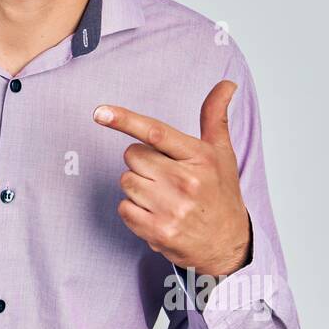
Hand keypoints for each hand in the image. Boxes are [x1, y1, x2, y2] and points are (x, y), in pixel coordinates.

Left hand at [93, 80, 249, 276]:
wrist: (228, 244)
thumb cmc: (220, 193)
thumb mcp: (222, 153)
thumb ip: (215, 116)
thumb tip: (227, 83)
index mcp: (200, 157)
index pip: (156, 132)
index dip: (125, 120)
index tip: (100, 112)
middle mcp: (186, 181)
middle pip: (132, 155)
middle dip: (141, 162)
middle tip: (165, 176)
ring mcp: (172, 209)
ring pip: (126, 181)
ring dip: (137, 187)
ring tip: (162, 197)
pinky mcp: (158, 231)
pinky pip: (124, 208)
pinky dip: (133, 210)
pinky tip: (155, 214)